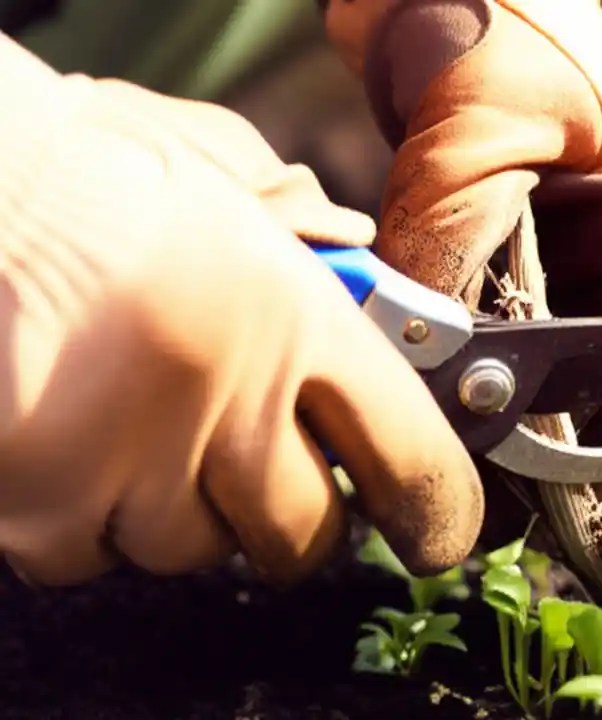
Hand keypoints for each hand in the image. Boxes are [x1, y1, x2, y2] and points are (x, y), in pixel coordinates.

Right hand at [0, 36, 483, 586]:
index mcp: (294, 317)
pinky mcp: (42, 510)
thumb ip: (310, 236)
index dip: (436, 508)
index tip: (434, 528)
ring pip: (195, 549)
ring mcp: (131, 466)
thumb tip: (367, 276)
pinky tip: (70, 437)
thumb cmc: (83, 169)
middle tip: (259, 462)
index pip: (411, 457)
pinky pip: (95, 556)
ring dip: (181, 507)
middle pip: (306, 535)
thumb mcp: (226, 176)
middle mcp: (226, 401)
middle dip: (294, 513)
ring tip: (135, 417)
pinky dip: (88, 516)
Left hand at [321, 0, 601, 522]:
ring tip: (486, 461)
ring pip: (568, 341)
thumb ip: (451, 241)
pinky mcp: (523, 222)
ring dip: (527, 394)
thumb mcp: (478, 129)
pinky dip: (486, 350)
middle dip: (581, 427)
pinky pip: (514, 309)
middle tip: (528, 498)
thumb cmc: (491, 10)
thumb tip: (423, 360)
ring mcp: (579, 225)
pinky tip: (451, 388)